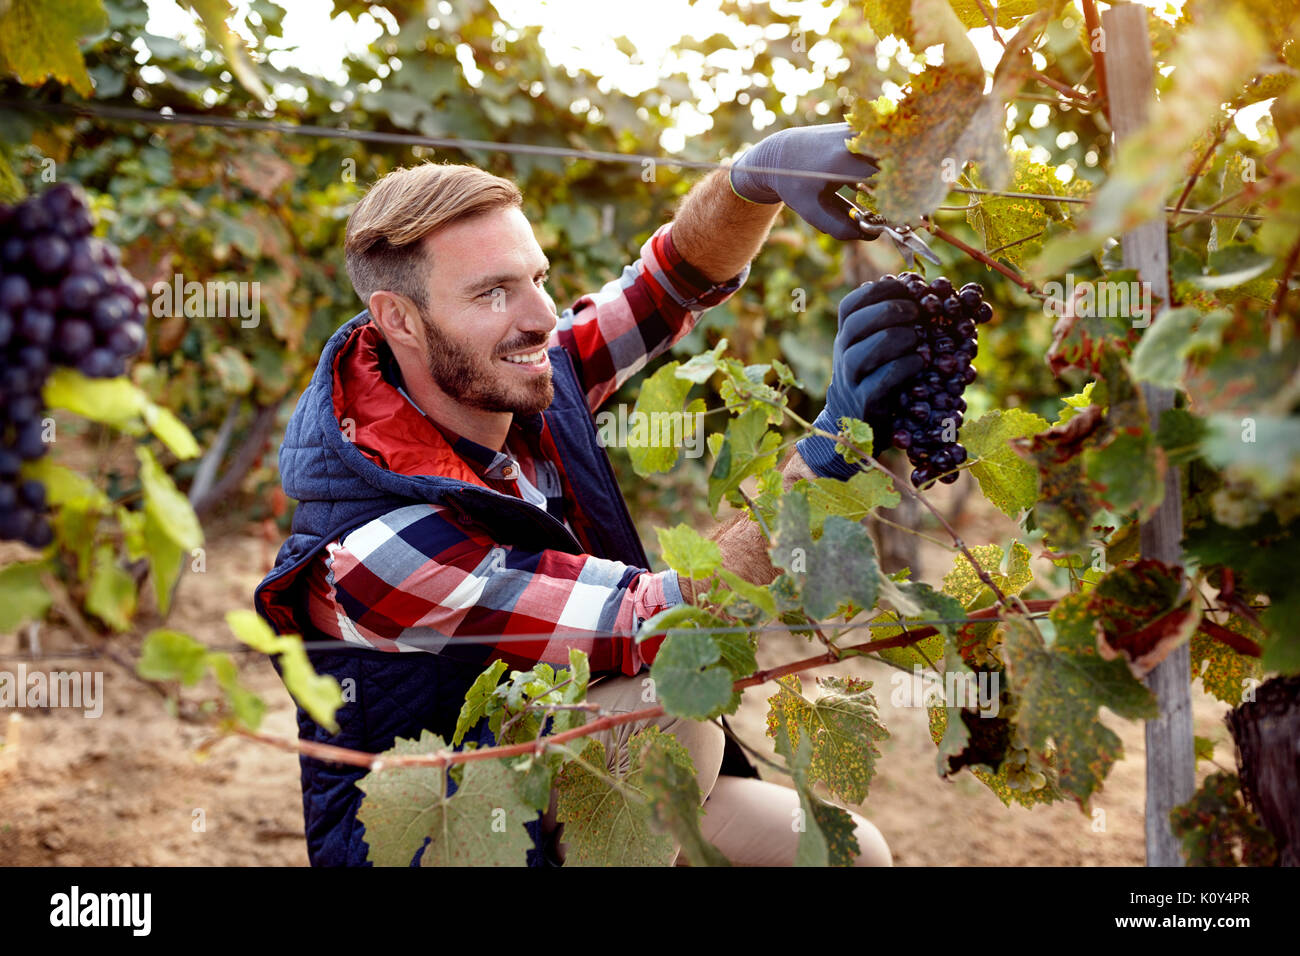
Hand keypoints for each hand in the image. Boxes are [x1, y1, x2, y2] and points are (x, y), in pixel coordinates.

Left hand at [729, 123, 879, 239]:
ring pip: (890, 151)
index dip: (893, 198)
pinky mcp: (859, 126)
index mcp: (842, 162)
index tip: (893, 213)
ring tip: (880, 189)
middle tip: (891, 202)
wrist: (780, 153)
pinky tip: (874, 175)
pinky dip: (884, 159)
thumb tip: (871, 235)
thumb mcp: (811, 211)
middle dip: (897, 184)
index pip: (885, 180)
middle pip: (893, 162)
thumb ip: (839, 227)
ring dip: (892, 170)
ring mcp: (857, 129)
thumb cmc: (795, 185)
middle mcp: (853, 140)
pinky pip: (882, 143)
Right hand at [796, 278, 925, 479]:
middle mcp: (843, 353)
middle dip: (891, 311)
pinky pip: (881, 380)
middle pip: (856, 323)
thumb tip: (927, 293)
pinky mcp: (865, 402)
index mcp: (846, 334)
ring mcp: (850, 379)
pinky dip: (904, 366)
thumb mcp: (875, 346)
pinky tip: (920, 362)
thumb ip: (891, 322)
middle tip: (917, 313)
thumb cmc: (876, 374)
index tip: (906, 287)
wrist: (855, 420)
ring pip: (863, 351)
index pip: (851, 304)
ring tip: (918, 338)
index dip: (878, 291)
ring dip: (897, 338)